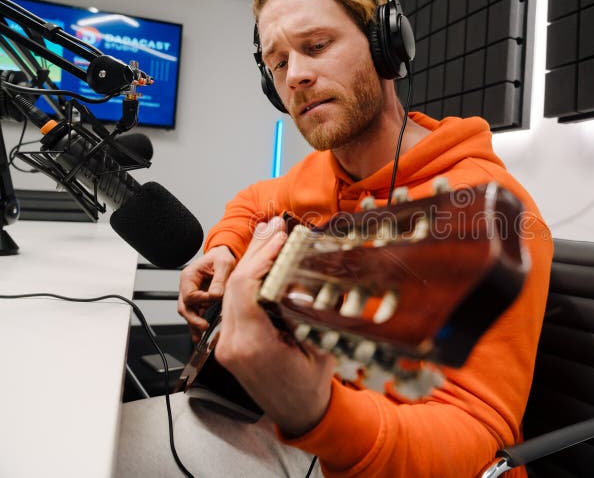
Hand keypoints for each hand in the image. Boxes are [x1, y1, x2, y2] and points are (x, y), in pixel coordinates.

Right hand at [177, 245, 235, 341]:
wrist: (224, 256)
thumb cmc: (221, 257)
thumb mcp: (223, 263)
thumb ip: (219, 279)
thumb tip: (215, 296)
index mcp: (189, 276)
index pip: (190, 294)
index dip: (200, 300)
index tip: (213, 300)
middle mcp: (188, 287)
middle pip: (184, 306)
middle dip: (192, 318)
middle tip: (203, 326)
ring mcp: (193, 295)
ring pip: (189, 313)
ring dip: (194, 325)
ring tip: (199, 337)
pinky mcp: (201, 301)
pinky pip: (197, 314)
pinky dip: (198, 324)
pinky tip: (200, 336)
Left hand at [215, 217, 335, 436]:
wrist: (299, 415)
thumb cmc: (310, 388)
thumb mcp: (319, 345)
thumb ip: (307, 311)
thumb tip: (304, 271)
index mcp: (252, 346)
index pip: (246, 287)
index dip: (262, 255)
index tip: (280, 236)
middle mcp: (232, 344)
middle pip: (235, 284)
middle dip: (256, 250)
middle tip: (274, 226)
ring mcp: (227, 344)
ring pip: (233, 291)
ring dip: (252, 261)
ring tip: (270, 237)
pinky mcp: (230, 342)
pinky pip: (236, 303)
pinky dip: (250, 279)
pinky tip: (263, 263)